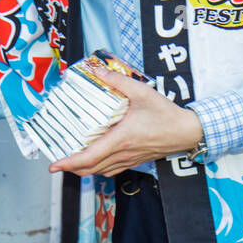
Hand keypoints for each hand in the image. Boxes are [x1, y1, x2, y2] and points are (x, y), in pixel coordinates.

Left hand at [48, 70, 203, 177]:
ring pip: (101, 171)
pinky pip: (112, 170)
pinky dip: (99, 168)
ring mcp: (130, 159)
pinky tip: (95, 159)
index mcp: (121, 139)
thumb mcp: (142, 92)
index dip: (69, 163)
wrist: (188, 131)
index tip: (54, 165)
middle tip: (58, 161)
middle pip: (91, 169)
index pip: (89, 157)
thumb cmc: (166, 114)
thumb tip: (97, 71)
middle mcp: (123, 153)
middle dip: (71, 168)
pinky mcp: (136, 161)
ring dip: (84, 169)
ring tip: (72, 160)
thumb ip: (118, 81)